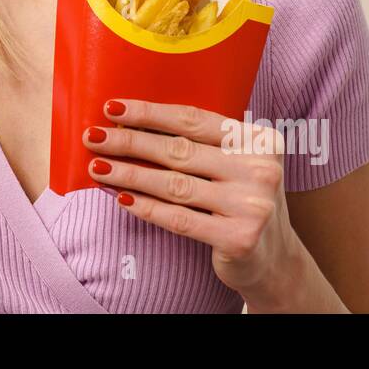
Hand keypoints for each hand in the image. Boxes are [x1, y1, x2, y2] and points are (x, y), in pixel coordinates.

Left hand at [82, 98, 304, 303]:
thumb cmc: (241, 202)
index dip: (149, 113)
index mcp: (259, 140)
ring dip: (129, 174)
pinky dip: (145, 207)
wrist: (276, 260)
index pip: (193, 120)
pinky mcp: (239, 238)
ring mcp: (252, 205)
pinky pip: (179, 218)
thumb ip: (202, 144)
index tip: (112, 108)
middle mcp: (260, 169)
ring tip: (97, 167)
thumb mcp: (235, 165)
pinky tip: (120, 198)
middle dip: (129, 141)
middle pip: (179, 150)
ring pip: (174, 184)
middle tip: (92, 137)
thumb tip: (131, 123)